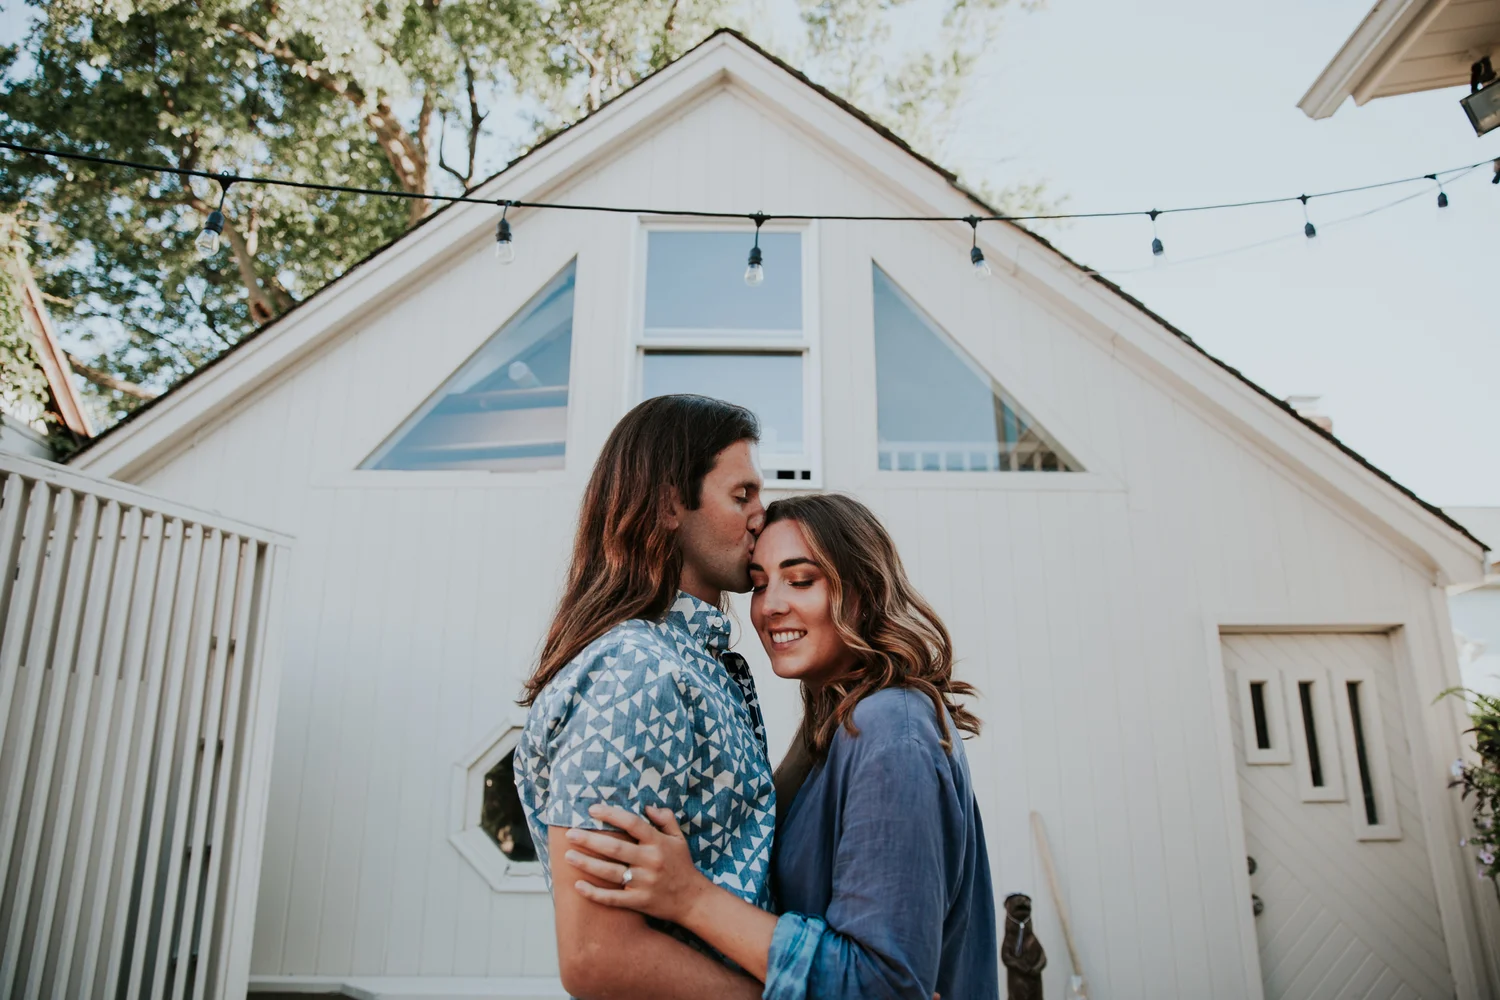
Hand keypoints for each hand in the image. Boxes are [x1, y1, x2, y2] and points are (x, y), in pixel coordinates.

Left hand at [565, 803, 710, 925]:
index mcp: (658, 843)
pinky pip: (612, 898)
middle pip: (615, 848)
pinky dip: (594, 893)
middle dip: (589, 840)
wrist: (692, 900)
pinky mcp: (639, 902)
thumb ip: (665, 819)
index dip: (611, 814)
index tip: (592, 809)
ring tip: (568, 855)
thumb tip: (647, 806)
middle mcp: (650, 862)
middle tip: (570, 833)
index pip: (632, 823)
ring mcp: (644, 883)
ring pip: (610, 873)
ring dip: (586, 864)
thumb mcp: (678, 838)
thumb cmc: (682, 865)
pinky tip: (578, 886)